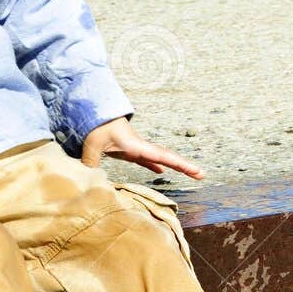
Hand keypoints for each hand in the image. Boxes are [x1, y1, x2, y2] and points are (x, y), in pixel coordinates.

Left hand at [79, 116, 203, 179]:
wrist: (90, 112)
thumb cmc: (94, 126)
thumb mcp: (92, 145)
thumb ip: (91, 163)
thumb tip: (90, 179)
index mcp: (136, 145)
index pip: (162, 156)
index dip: (180, 164)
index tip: (196, 171)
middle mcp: (140, 146)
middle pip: (167, 156)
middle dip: (185, 165)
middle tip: (202, 175)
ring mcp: (136, 148)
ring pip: (160, 158)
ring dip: (174, 165)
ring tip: (191, 173)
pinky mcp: (128, 150)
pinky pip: (146, 159)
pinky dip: (154, 166)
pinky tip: (160, 172)